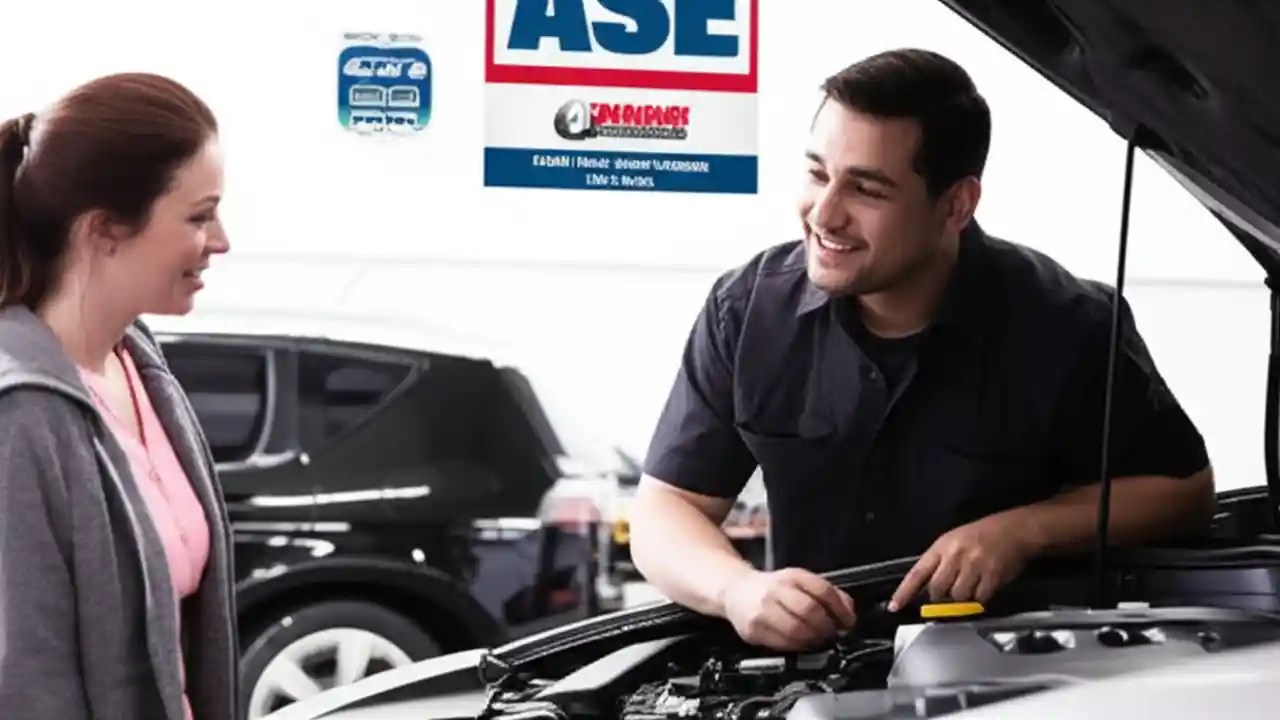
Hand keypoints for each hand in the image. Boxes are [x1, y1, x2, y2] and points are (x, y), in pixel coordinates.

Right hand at [720, 567, 856, 650]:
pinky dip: (797, 646)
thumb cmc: (772, 588)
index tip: (848, 621)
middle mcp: (775, 590)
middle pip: (810, 610)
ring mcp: (762, 610)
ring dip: (813, 639)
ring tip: (817, 639)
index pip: (823, 590)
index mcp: (792, 576)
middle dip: (826, 626)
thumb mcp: (799, 581)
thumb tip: (848, 611)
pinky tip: (801, 643)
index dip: (840, 609)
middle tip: (832, 633)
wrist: (735, 590)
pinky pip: (782, 644)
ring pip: (796, 630)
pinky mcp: (753, 630)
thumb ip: (826, 593)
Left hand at [889, 512, 1038, 610]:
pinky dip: (979, 600)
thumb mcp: (953, 541)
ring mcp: (973, 566)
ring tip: (969, 587)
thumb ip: (939, 563)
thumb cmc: (981, 535)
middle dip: (939, 598)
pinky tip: (983, 589)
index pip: (917, 573)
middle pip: (937, 590)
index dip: (904, 592)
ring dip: (961, 599)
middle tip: (948, 595)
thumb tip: (925, 589)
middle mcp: (955, 556)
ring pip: (957, 597)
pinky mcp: (991, 576)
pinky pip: (978, 599)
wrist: (1013, 530)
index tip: (894, 606)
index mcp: (941, 547)